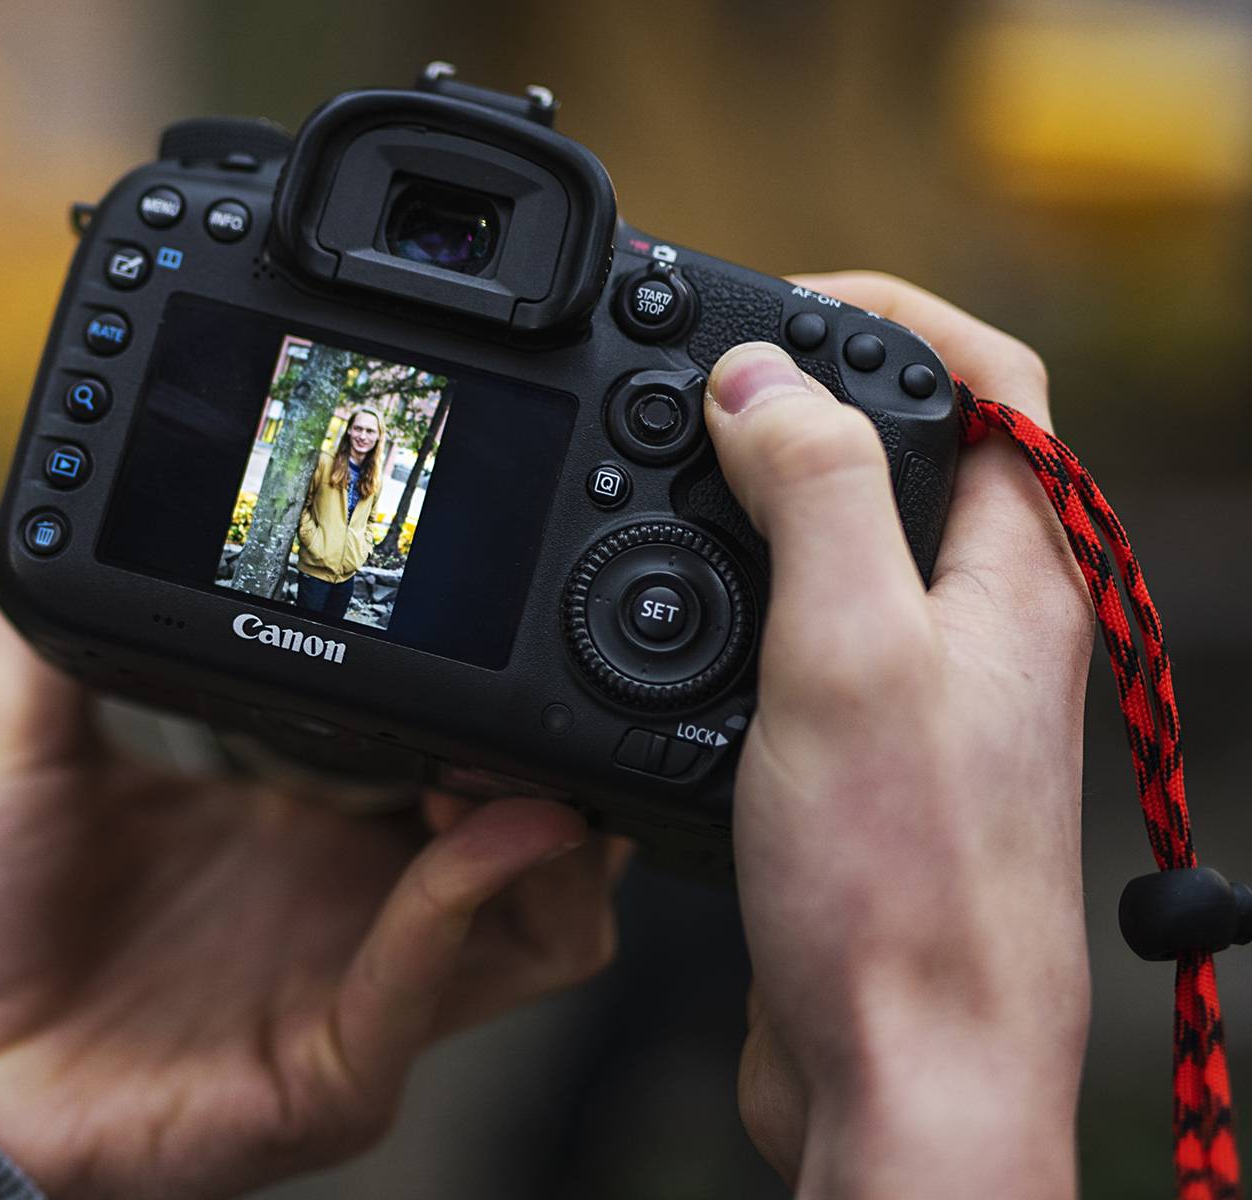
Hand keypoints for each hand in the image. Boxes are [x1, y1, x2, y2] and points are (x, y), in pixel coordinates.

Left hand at [0, 612, 628, 1198]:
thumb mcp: (25, 758)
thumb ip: (48, 643)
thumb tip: (49, 502)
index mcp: (308, 835)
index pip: (459, 763)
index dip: (495, 705)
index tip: (484, 616)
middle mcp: (352, 916)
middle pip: (544, 850)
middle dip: (566, 769)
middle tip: (525, 692)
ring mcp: (355, 1002)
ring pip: (541, 936)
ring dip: (551, 846)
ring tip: (514, 770)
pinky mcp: (331, 1079)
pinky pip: (424, 991)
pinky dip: (459, 907)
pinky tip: (465, 839)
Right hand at [709, 273, 1092, 1196]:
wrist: (901, 1074)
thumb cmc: (902, 889)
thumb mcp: (847, 652)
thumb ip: (813, 494)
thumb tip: (756, 375)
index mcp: (1012, 579)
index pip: (992, 383)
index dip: (890, 314)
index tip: (772, 306)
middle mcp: (980, 633)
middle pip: (909, 457)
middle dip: (798, 397)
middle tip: (687, 386)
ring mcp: (920, 705)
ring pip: (840, 556)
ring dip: (751, 504)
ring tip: (657, 484)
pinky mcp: (852, 774)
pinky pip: (792, 653)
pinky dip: (721, 615)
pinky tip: (656, 641)